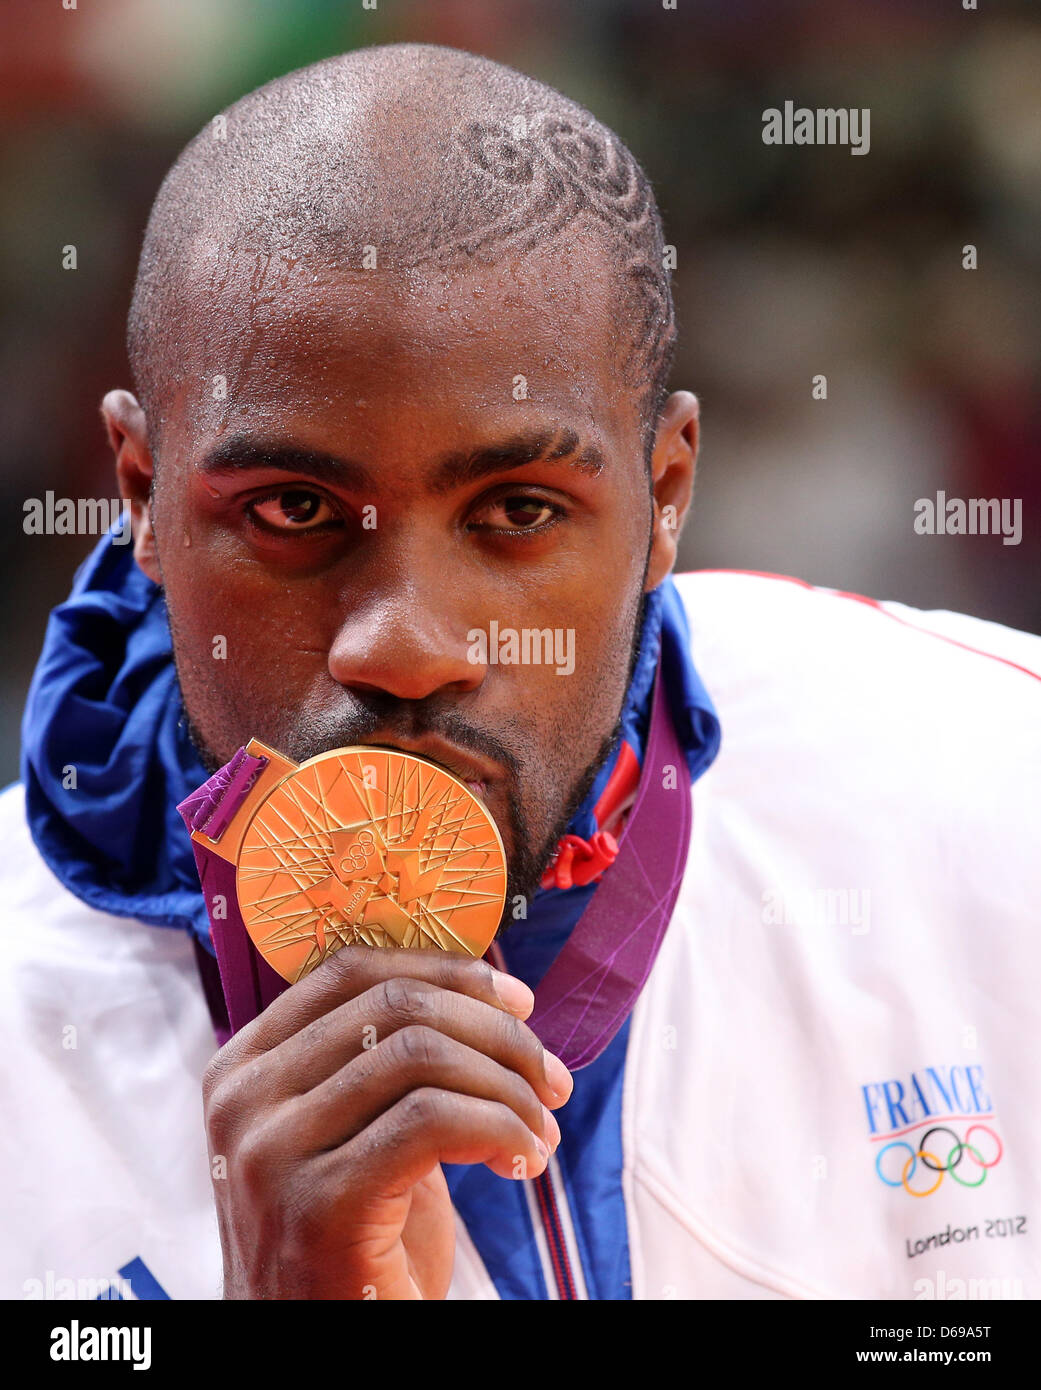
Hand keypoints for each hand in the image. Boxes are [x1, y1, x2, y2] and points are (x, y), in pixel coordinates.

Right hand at [202, 945, 572, 1299]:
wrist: (309, 1352)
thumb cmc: (348, 1247)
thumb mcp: (351, 1134)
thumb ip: (382, 1062)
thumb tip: (484, 991)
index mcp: (245, 1066)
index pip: (351, 971)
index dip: (446, 971)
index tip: (518, 1000)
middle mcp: (243, 1098)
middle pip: (396, 1007)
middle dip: (496, 1031)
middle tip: (549, 1078)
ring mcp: (271, 1151)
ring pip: (421, 1056)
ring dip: (508, 1088)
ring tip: (540, 1130)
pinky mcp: (318, 1205)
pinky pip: (434, 1121)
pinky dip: (501, 1130)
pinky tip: (523, 1162)